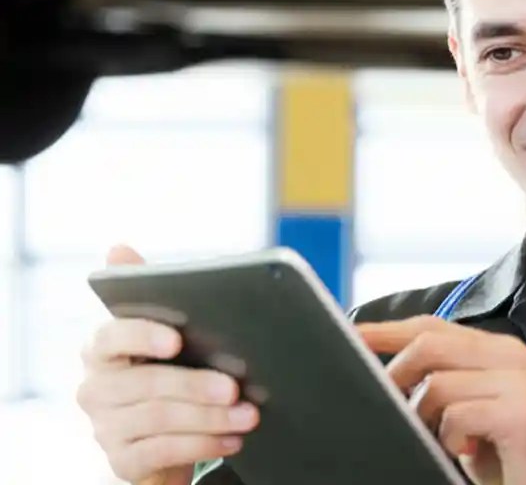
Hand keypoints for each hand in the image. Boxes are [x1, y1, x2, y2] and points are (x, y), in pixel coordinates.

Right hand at [76, 245, 259, 484]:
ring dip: (209, 418)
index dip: (142, 336)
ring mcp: (104, 428)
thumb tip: (117, 246)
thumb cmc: (170, 369)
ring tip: (248, 415)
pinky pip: (163, 453)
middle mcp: (94, 388)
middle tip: (236, 386)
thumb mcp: (167, 332)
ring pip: (160, 420)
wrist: (163, 434)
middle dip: (196, 385)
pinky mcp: (122, 461)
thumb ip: (151, 292)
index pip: (110, 337)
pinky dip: (203, 445)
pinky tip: (233, 440)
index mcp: (101, 349)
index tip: (177, 339)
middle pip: (145, 384)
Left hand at [359, 316, 525, 484]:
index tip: (352, 336)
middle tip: (387, 407)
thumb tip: (393, 375)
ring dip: (425, 419)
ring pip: (436, 383)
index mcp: (497, 350)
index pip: (432, 326)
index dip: (387, 330)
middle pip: (427, 343)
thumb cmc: (512, 457)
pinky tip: (466, 452)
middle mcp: (510, 355)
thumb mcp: (472, 413)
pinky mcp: (519, 411)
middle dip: (395, 375)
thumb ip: (445, 385)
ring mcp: (517, 380)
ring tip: (443, 441)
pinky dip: (450, 440)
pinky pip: (457, 415)